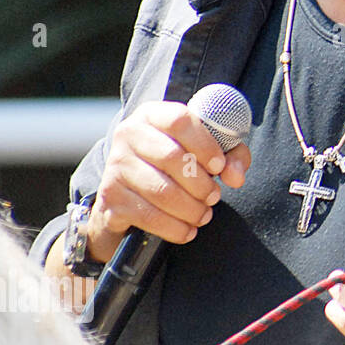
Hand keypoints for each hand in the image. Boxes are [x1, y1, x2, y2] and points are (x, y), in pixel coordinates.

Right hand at [86, 100, 250, 261]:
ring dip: (191, 209)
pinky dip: (175, 228)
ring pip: (161, 191)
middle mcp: (128, 134)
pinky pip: (148, 216)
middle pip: (171, 157)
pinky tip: (188, 230)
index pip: (179, 120)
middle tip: (214, 197)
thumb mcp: (209, 151)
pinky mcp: (110, 196)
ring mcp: (116, 165)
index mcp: (153, 115)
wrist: (132, 190)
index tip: (219, 166)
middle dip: (201, 184)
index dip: (205, 145)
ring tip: (204, 214)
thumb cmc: (180, 162)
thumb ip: (231, 156)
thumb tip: (235, 177)